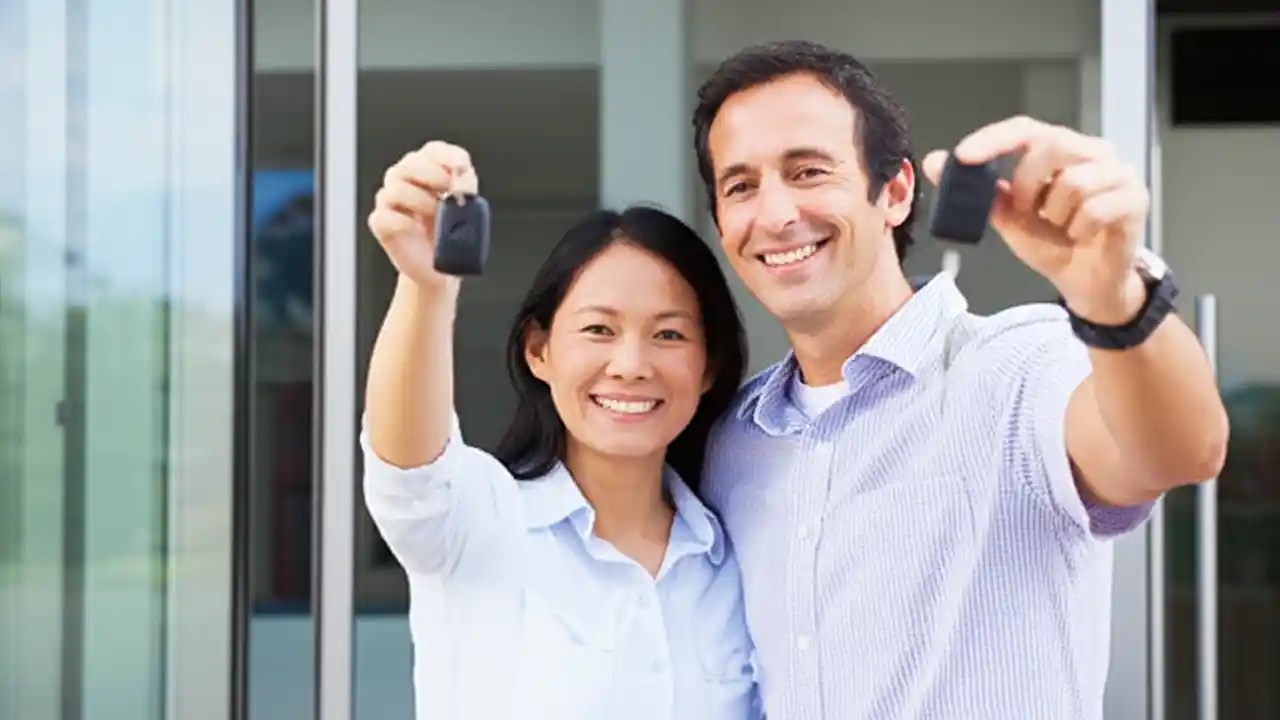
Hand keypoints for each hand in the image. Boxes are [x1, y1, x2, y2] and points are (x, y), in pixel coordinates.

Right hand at [367, 140, 478, 291]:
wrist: (441, 266)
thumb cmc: (451, 234)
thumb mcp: (466, 206)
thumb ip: (464, 185)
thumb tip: (462, 174)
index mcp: (428, 170)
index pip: (434, 151)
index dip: (447, 156)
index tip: (462, 167)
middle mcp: (404, 179)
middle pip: (411, 163)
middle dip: (433, 174)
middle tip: (449, 190)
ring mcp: (390, 200)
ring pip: (397, 188)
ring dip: (421, 200)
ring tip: (435, 214)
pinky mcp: (381, 222)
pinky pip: (386, 216)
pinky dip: (404, 222)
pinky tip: (416, 228)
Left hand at [922, 116, 1149, 324]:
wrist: (1086, 282)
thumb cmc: (1053, 243)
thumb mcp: (1009, 219)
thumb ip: (979, 191)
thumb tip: (936, 162)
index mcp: (1060, 148)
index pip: (1025, 129)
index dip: (993, 139)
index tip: (963, 156)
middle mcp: (1093, 151)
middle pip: (1052, 146)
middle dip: (1027, 186)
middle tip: (1028, 212)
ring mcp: (1119, 172)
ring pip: (1074, 181)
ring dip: (1056, 216)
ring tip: (1062, 227)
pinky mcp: (1136, 198)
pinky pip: (1096, 209)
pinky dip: (1079, 231)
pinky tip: (1082, 236)